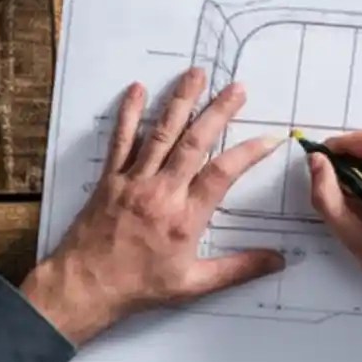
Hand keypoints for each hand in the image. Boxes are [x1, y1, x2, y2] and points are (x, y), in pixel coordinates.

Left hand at [21, 69, 285, 343]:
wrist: (84, 287)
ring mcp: (133, 181)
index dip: (249, 153)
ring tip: (196, 74)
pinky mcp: (111, 179)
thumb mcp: (194, 284)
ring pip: (161, 133)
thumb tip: (276, 261)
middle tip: (237, 88)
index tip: (269, 138)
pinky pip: (121, 140)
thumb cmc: (138, 287)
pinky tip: (137, 90)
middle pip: (195, 142)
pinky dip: (129, 113)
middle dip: (218, 111)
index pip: (223, 174)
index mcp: (185, 218)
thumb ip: (238, 269)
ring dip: (180, 100)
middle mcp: (161, 192)